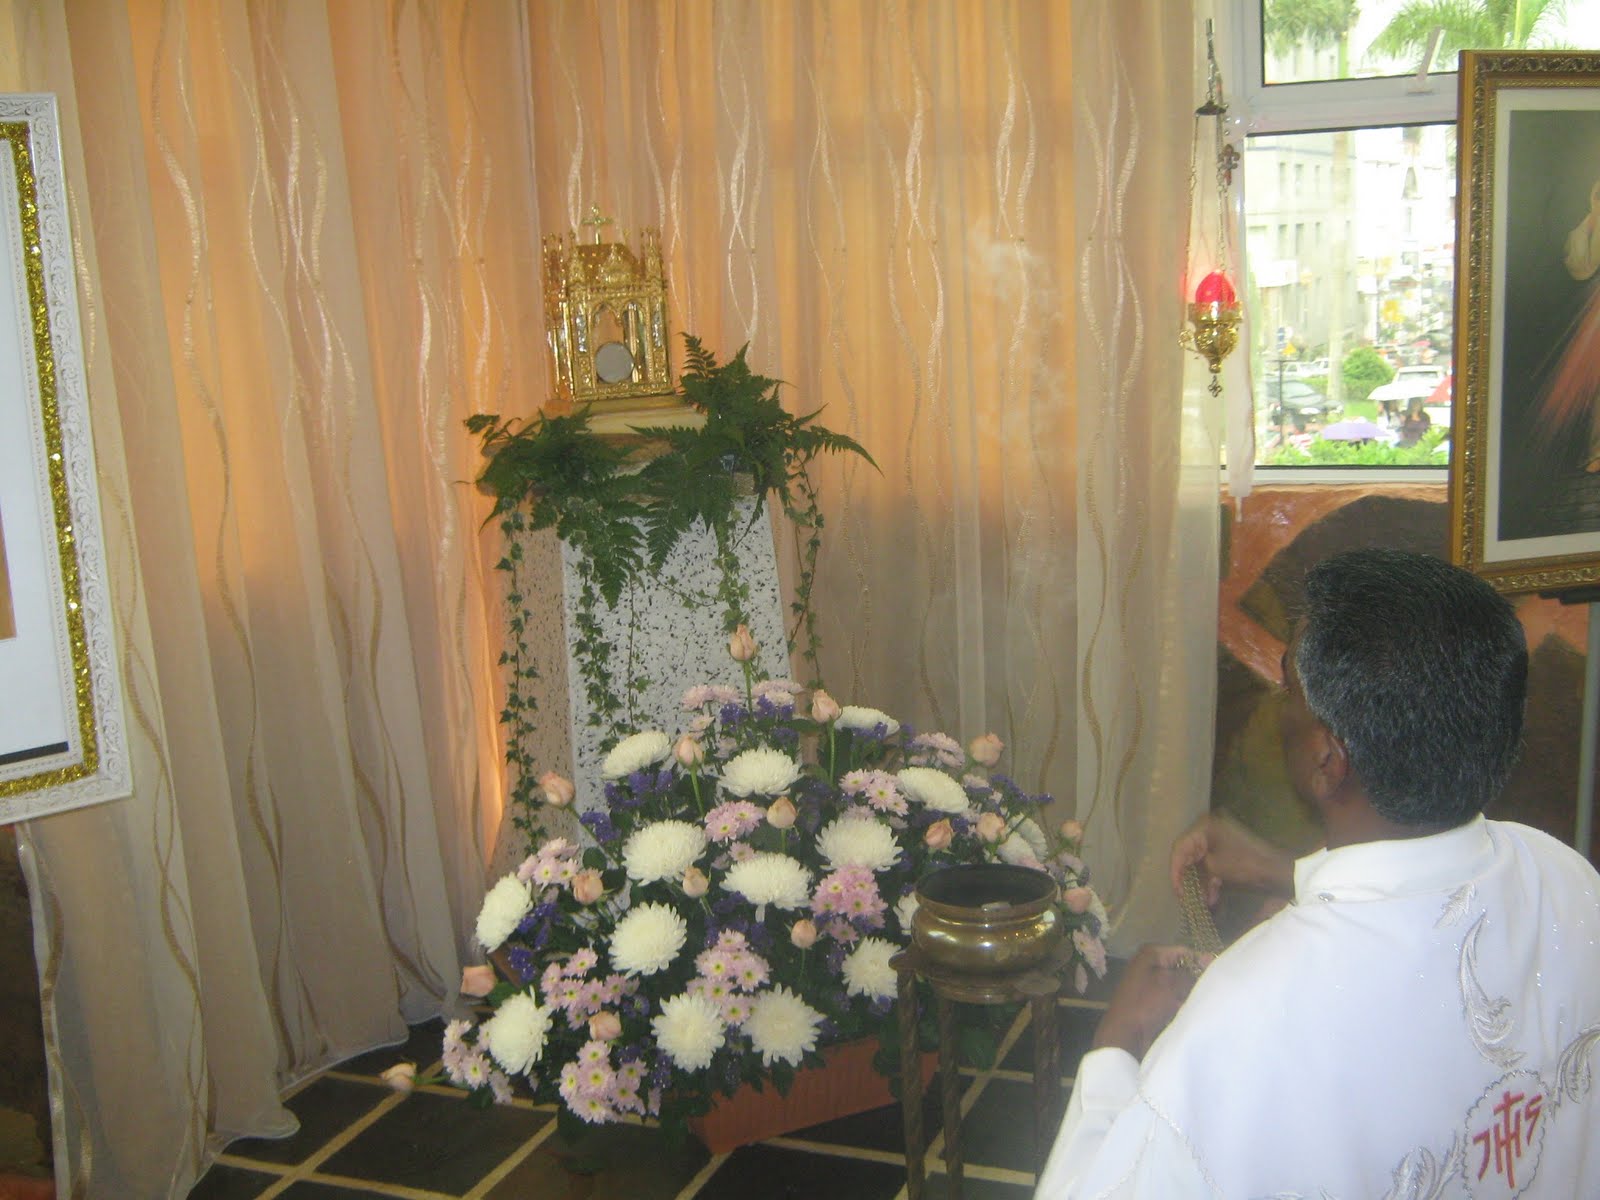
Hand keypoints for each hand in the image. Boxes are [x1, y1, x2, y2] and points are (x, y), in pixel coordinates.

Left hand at [1091, 944, 1207, 1059]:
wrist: (1125, 1037)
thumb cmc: (1146, 1005)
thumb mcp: (1171, 985)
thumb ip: (1191, 973)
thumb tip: (1209, 959)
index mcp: (1151, 954)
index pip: (1185, 952)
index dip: (1202, 962)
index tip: (1219, 976)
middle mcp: (1150, 966)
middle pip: (1183, 969)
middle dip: (1197, 981)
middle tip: (1215, 991)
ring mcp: (1151, 985)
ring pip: (1181, 986)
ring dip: (1191, 995)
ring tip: (1208, 1002)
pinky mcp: (1154, 1004)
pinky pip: (1175, 1000)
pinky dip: (1184, 1005)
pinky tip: (1194, 1012)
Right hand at [1169, 811, 1294, 907]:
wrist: (1277, 870)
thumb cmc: (1244, 864)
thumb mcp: (1214, 868)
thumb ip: (1194, 871)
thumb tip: (1182, 882)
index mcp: (1204, 826)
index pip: (1180, 847)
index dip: (1175, 871)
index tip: (1177, 891)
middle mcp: (1210, 828)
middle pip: (1189, 854)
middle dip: (1188, 877)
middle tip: (1184, 896)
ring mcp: (1221, 838)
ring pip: (1201, 861)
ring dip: (1200, 881)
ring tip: (1201, 901)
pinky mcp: (1228, 848)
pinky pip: (1213, 863)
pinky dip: (1211, 879)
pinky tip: (1212, 897)